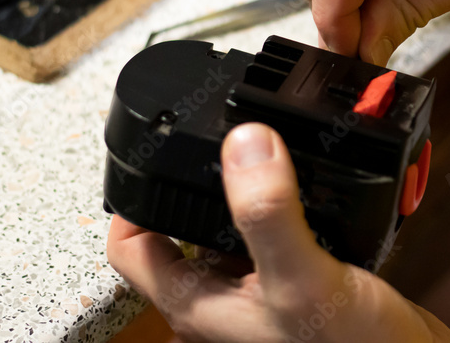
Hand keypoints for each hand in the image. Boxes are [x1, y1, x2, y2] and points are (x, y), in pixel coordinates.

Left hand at [107, 123, 449, 342]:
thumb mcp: (300, 278)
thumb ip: (268, 212)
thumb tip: (245, 144)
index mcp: (200, 306)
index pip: (132, 248)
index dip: (132, 201)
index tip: (156, 157)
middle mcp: (225, 301)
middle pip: (186, 231)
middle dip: (204, 184)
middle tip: (225, 144)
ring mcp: (264, 294)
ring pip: (237, 230)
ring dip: (252, 194)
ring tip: (271, 155)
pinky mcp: (303, 286)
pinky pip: (282, 237)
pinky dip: (293, 207)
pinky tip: (317, 190)